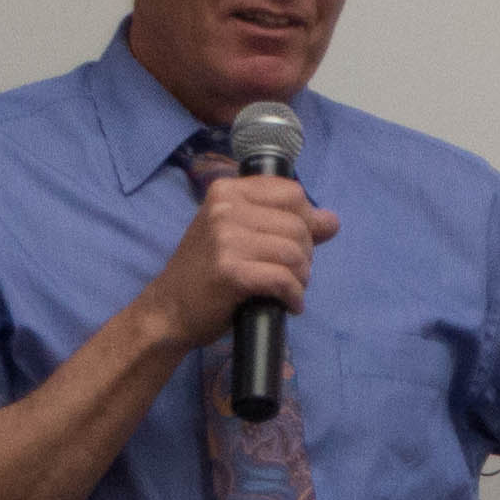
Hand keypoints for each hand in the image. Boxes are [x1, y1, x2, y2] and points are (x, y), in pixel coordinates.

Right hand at [146, 174, 335, 349]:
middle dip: (305, 255)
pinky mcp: (230, 271)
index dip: (305, 222)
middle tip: (291, 275)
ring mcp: (225, 238)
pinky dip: (293, 296)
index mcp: (228, 191)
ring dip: (301, 278)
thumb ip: (284, 223)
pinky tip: (288, 304)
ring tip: (289, 290)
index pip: (293, 193)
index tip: (295, 245)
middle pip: (298, 225)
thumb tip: (331, 221)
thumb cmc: (206, 272)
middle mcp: (225, 208)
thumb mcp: (240, 235)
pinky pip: (283, 279)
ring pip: (294, 253)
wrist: (168, 309)